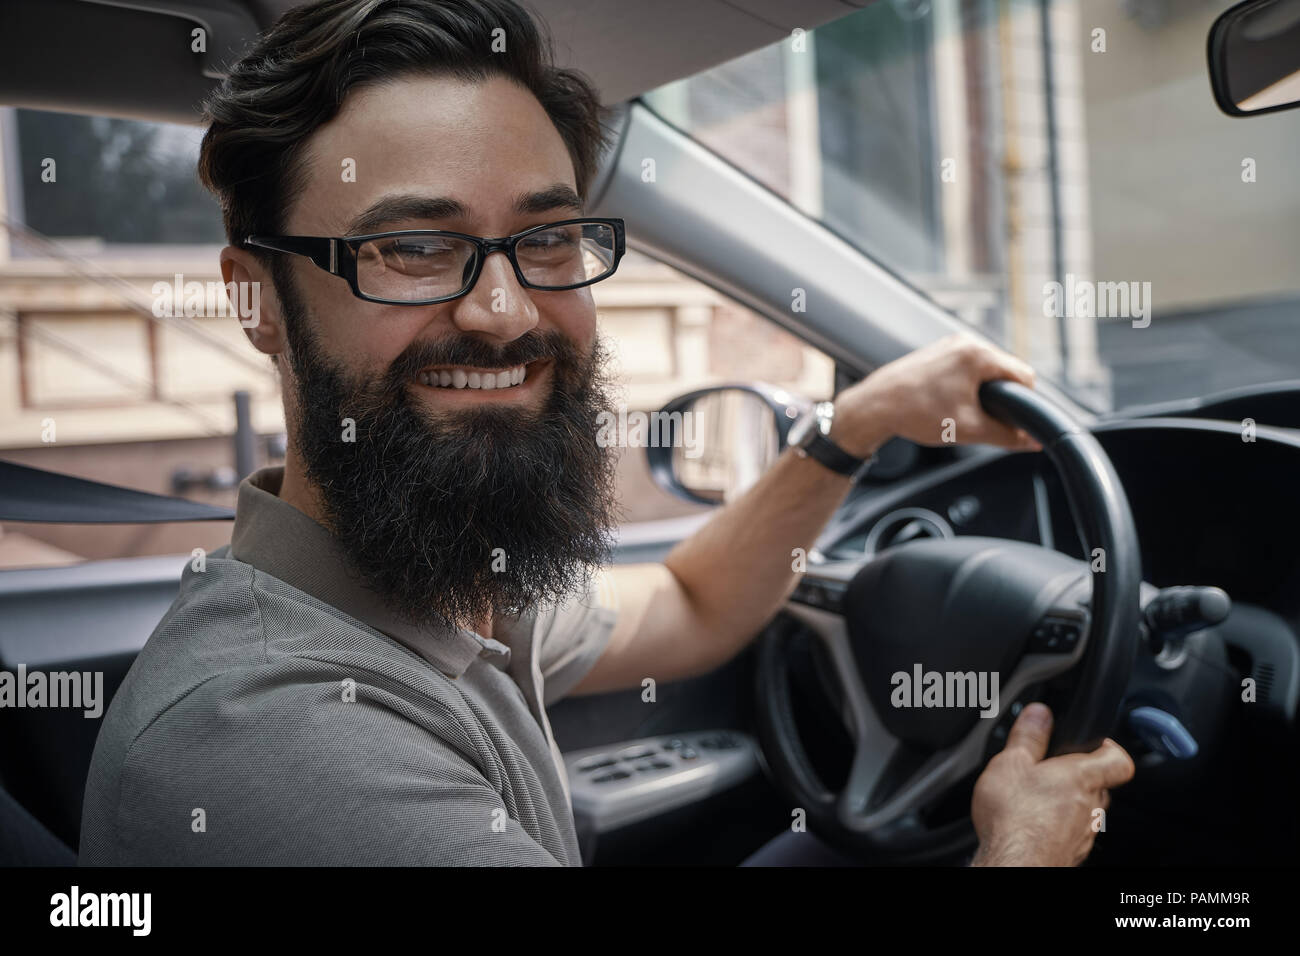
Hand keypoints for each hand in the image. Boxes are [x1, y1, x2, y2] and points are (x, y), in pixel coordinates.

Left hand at [830, 331, 1041, 455]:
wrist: (874, 407)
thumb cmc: (916, 413)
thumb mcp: (969, 430)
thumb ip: (1007, 436)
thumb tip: (1030, 441)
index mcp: (978, 354)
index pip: (1024, 375)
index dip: (1025, 402)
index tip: (1015, 421)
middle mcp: (965, 342)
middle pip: (1005, 370)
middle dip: (1003, 397)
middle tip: (988, 421)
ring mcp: (948, 345)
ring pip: (984, 369)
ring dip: (984, 391)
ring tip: (966, 414)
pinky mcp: (936, 353)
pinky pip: (965, 368)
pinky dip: (966, 385)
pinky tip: (951, 404)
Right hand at [970, 702, 1135, 865]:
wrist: (1015, 864)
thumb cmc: (1015, 817)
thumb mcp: (1011, 763)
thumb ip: (1028, 736)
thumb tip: (1039, 712)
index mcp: (1082, 776)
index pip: (1119, 760)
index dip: (1110, 748)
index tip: (1096, 742)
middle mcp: (1092, 806)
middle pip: (1100, 785)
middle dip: (1078, 775)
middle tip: (1050, 768)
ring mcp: (1085, 832)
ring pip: (1086, 810)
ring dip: (1067, 801)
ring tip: (1036, 797)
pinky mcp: (1073, 851)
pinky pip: (1073, 831)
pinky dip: (1057, 824)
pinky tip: (1032, 823)